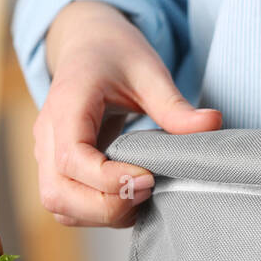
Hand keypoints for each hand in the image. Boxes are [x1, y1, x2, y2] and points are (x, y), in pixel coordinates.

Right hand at [33, 0, 221, 226]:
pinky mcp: (58, 170)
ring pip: (61, 207)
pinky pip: (69, 207)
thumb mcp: (148, 71)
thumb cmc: (114, 55)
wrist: (88, 46)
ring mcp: (47, 156)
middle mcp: (47, 136)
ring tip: (141, 195)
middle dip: (106, 206)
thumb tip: (212, 124)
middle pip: (58, 194)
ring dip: (103, 213)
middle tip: (149, 190)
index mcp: (65, 105)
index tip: (148, 178)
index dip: (109, 179)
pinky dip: (99, 212)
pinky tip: (130, 197)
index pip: (72, 158)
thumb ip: (174, 104)